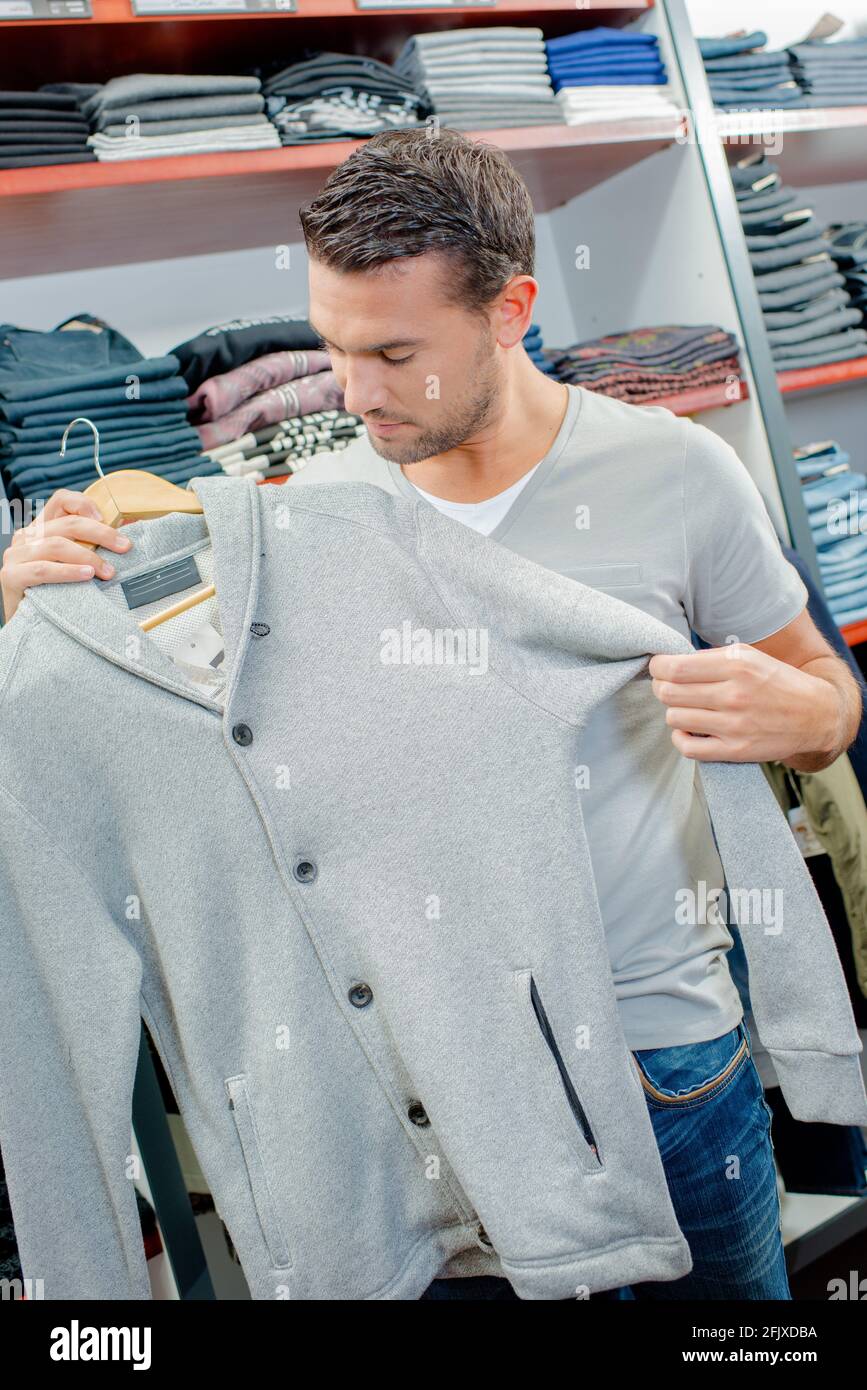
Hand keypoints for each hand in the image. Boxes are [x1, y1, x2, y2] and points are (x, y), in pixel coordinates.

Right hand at [1, 489, 132, 622]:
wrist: (25, 623)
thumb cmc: (54, 593)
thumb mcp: (72, 566)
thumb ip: (91, 549)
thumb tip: (129, 538)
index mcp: (41, 529)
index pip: (61, 501)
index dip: (84, 504)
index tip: (106, 519)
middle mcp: (26, 537)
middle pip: (67, 523)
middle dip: (101, 533)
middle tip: (124, 547)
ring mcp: (16, 555)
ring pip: (56, 545)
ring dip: (88, 556)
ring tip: (109, 571)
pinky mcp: (11, 576)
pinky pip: (43, 569)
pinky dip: (68, 572)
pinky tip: (87, 576)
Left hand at [648, 642, 841, 763]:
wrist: (816, 715)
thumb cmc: (777, 682)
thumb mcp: (749, 656)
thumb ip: (711, 657)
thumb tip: (671, 663)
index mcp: (735, 665)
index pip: (674, 668)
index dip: (657, 668)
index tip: (659, 668)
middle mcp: (734, 695)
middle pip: (668, 693)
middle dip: (661, 688)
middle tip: (669, 687)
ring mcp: (734, 725)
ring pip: (674, 718)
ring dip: (675, 712)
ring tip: (687, 707)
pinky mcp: (736, 750)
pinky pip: (688, 748)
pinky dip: (680, 738)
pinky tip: (689, 730)